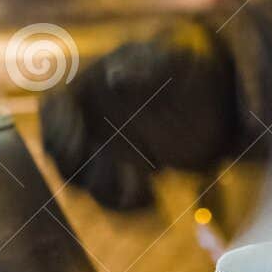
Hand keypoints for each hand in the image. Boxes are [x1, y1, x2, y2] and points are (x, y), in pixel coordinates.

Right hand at [38, 19, 238, 210]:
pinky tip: (154, 201)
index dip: (57, 127)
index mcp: (90, 89)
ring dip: (109, 192)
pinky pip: (114, 202)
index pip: (53, 109)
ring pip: (87, 185)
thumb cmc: (190, 69)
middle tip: (121, 168)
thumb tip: (115, 77)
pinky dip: (129, 208)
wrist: (218, 101)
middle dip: (84, 170)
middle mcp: (90, 125)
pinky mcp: (126, 177)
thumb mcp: (174, 63)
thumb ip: (145, 68)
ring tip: (144, 186)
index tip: (82, 139)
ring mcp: (106, 154)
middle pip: (62, 157)